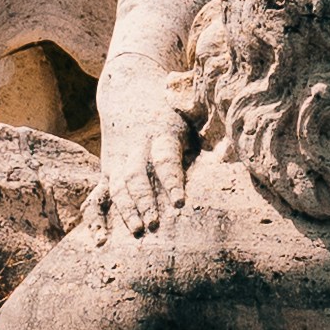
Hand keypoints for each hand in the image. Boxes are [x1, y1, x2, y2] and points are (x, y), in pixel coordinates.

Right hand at [95, 68, 194, 232]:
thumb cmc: (169, 110)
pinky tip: (98, 241)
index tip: (178, 202)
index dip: (171, 181)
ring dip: (126, 211)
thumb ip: (209, 136)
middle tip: (154, 225)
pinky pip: (97, 196)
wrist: (127, 89)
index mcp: (160, 134)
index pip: (164, 159)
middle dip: (144, 202)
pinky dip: (96, 219)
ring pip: (117, 188)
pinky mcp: (107, 172)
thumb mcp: (189, 116)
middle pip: (135, 177)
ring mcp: (118, 161)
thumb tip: (233, 150)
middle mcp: (136, 149)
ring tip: (138, 231)